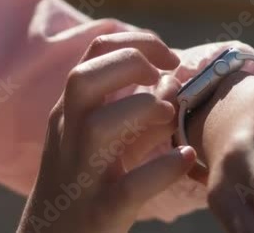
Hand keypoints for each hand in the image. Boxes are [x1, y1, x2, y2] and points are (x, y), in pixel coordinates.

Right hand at [17, 32, 197, 232]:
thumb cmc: (86, 186)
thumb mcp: (107, 142)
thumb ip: (139, 111)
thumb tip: (175, 80)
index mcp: (71, 111)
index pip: (95, 51)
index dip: (138, 43)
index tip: (169, 58)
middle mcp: (68, 135)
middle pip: (82, 78)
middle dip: (130, 64)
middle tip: (163, 78)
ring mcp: (81, 173)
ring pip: (99, 126)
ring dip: (142, 110)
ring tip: (170, 116)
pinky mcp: (100, 210)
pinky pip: (130, 186)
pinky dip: (163, 169)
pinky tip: (185, 159)